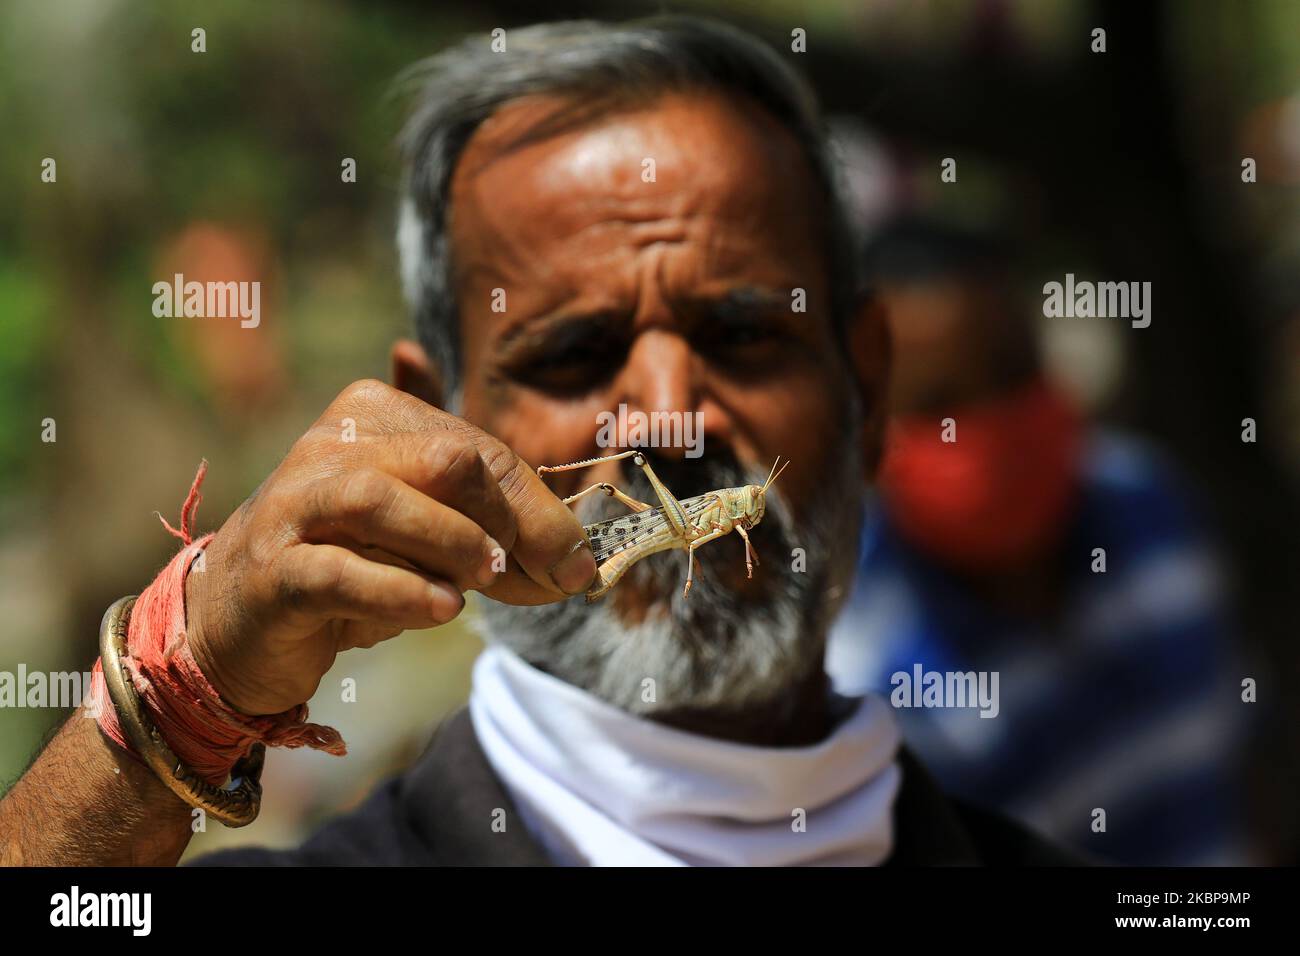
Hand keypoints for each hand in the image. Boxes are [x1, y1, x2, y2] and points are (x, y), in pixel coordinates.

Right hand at [183, 379, 595, 715]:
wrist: (238, 619)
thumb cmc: (349, 565)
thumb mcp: (424, 528)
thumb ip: (493, 524)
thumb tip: (580, 557)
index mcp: (373, 414)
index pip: (478, 450)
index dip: (538, 509)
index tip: (574, 565)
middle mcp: (330, 446)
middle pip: (446, 461)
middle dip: (512, 520)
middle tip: (546, 575)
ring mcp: (293, 505)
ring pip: (383, 503)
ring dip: (453, 545)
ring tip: (488, 582)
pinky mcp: (271, 570)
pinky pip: (339, 573)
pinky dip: (400, 591)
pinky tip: (441, 609)